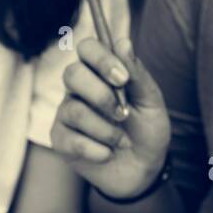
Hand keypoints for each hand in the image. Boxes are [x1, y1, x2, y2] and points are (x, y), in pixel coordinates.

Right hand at [51, 38, 170, 198]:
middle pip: (72, 75)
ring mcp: (66, 115)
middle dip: (101, 96)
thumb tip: (123, 42)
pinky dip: (97, 149)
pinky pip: (71, 140)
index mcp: (100, 73)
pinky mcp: (61, 141)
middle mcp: (78, 90)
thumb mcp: (151, 102)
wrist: (143, 169)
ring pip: (74, 111)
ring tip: (121, 140)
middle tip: (123, 114)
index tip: (122, 79)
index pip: (87, 48)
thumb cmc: (146, 130)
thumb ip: (137, 74)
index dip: (101, 59)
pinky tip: (108, 154)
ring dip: (105, 129)